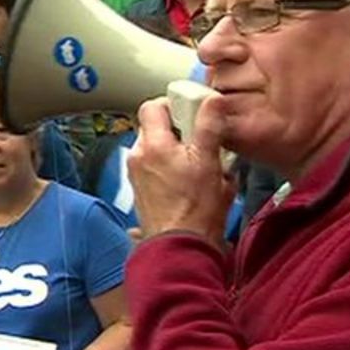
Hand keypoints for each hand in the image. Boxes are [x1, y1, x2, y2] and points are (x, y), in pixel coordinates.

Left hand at [127, 96, 234, 243]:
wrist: (180, 248)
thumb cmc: (194, 210)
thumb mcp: (209, 161)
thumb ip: (209, 126)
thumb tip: (212, 100)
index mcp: (152, 145)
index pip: (152, 106)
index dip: (172, 104)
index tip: (192, 112)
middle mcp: (138, 158)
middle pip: (156, 129)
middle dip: (180, 131)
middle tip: (202, 141)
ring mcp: (138, 177)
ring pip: (159, 151)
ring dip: (179, 153)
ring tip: (202, 166)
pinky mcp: (143, 193)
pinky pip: (158, 171)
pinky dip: (173, 171)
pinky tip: (193, 184)